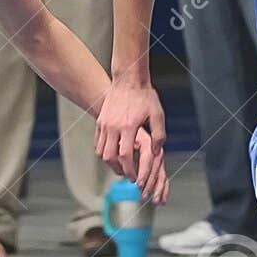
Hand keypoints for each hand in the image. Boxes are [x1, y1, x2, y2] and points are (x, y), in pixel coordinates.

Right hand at [95, 81, 169, 204]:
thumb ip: (158, 135)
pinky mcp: (100, 121)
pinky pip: (98, 142)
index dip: (130, 170)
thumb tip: (156, 153)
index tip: (136, 178)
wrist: (129, 79)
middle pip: (110, 156)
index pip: (125, 155)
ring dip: (110, 162)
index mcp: (128, 126)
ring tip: (121, 167)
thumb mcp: (157, 115)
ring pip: (101, 151)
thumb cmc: (145, 96)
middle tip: (128, 175)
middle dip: (118, 170)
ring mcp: (104, 123)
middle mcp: (113, 126)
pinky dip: (103, 152)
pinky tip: (113, 155)